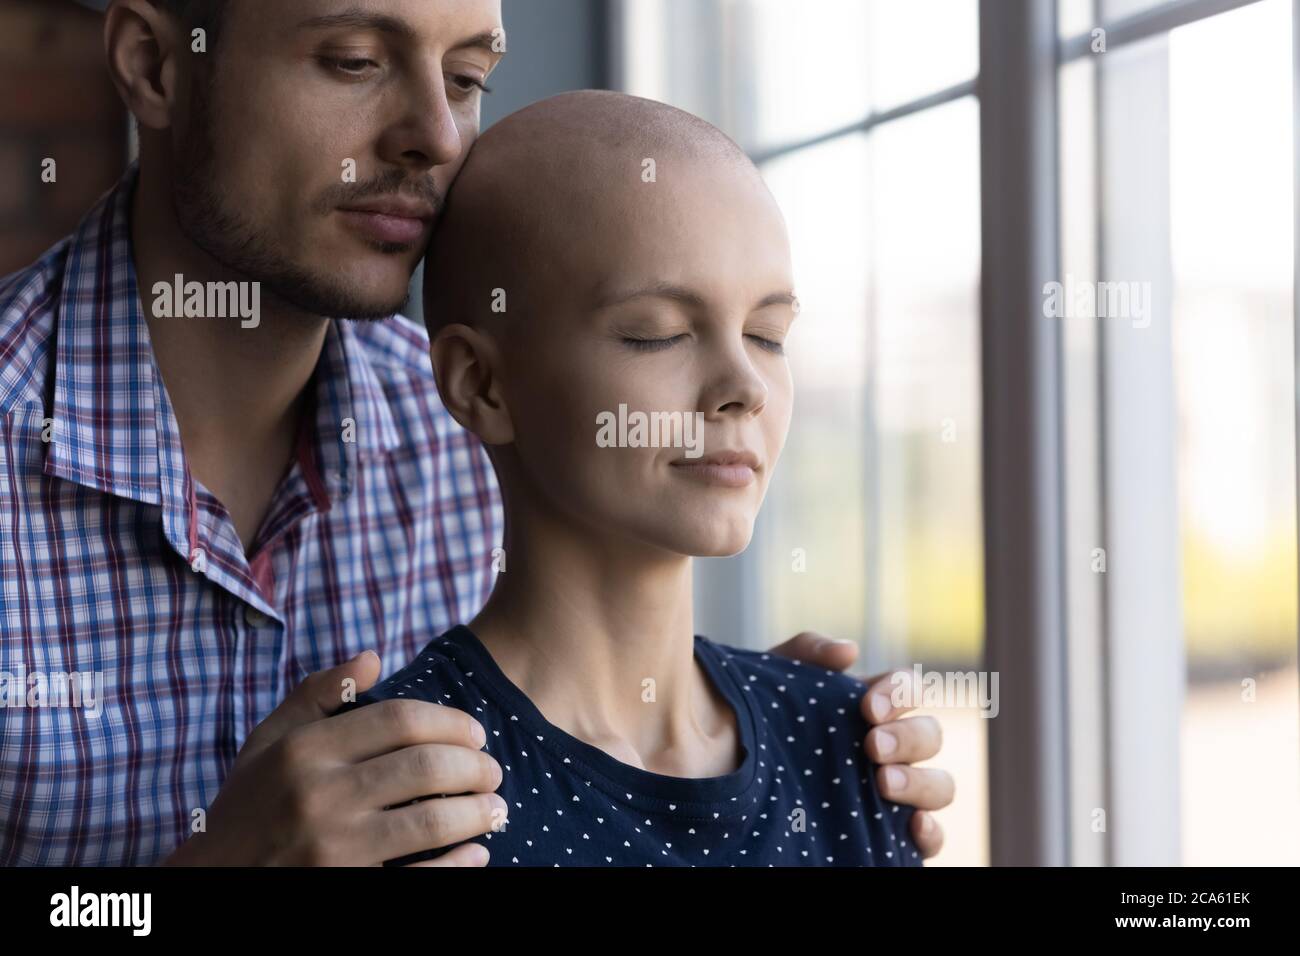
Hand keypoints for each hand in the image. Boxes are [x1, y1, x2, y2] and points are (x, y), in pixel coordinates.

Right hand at [162, 651, 505, 865]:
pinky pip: (420, 877)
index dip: (451, 722)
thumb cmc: (247, 808)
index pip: (401, 720)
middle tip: (493, 770)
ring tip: (495, 808)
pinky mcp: (346, 888)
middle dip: (475, 766)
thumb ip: (318, 694)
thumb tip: (372, 656)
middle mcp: (319, 795)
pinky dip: (459, 864)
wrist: (209, 881)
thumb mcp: (268, 743)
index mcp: (305, 751)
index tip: (476, 733)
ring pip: (432, 821)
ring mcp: (333, 848)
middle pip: (426, 766)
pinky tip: (476, 853)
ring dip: (478, 812)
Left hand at [767, 632, 954, 859]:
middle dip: (907, 738)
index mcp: (873, 708)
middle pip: (930, 735)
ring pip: (940, 785)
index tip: (868, 708)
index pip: (909, 690)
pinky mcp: (892, 834)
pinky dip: (931, 832)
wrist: (734, 773)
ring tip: (884, 783)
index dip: (900, 694)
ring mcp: (898, 793)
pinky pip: (932, 837)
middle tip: (872, 746)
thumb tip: (849, 650)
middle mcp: (894, 749)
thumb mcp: (775, 679)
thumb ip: (807, 651)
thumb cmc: (760, 721)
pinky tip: (913, 824)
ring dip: (921, 782)